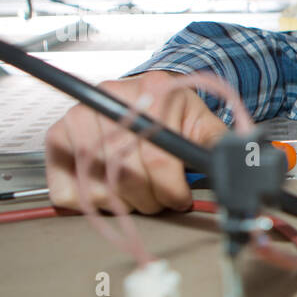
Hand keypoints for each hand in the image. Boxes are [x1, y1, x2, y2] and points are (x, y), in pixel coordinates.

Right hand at [45, 70, 227, 213]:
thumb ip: (220, 143)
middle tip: (162, 199)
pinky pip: (67, 190)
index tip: (180, 198)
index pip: (158, 157)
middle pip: (126, 176)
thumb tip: (240, 162)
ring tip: (140, 192)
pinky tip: (110, 190)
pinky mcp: (56, 137)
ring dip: (124, 204)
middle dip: (151, 199)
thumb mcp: (202, 121)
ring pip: (98, 188)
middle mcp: (108, 99)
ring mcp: (77, 117)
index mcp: (151, 92)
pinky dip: (91, 202)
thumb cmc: (173, 113)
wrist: (144, 95)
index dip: (171, 189)